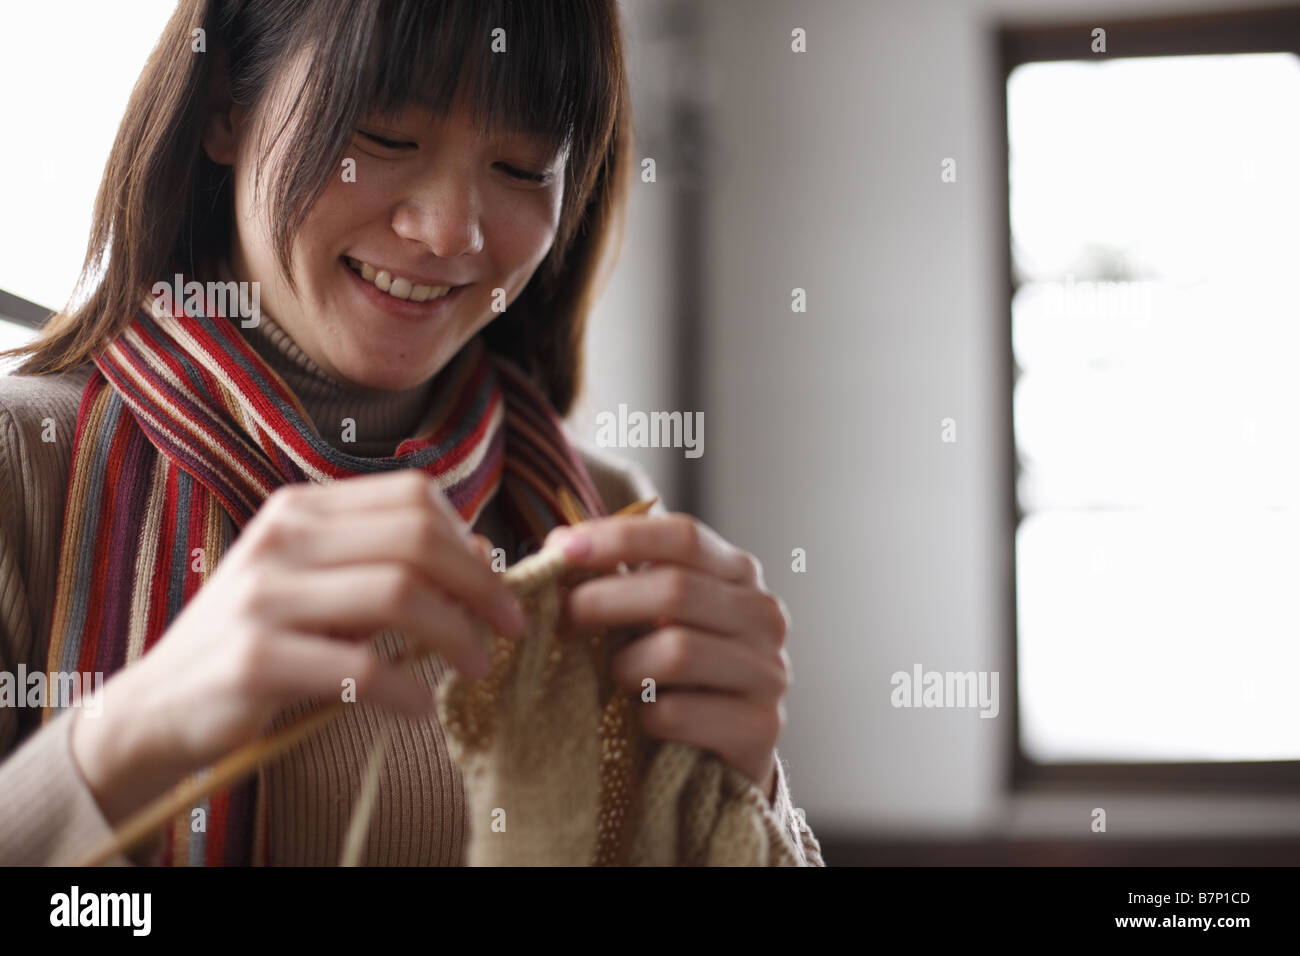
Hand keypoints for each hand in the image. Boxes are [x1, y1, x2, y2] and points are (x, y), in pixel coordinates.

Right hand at [71, 470, 525, 824]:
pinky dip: (407, 691)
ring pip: (398, 596)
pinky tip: (421, 708)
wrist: (160, 703)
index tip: (496, 582)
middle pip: (416, 540)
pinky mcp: (255, 659)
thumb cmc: (260, 640)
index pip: (412, 496)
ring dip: (456, 636)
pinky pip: (359, 667)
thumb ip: (387, 561)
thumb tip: (483, 552)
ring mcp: (263, 596)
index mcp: (301, 510)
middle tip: (511, 626)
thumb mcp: (318, 583)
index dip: (469, 537)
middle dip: (480, 585)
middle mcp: (281, 539)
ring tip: (478, 667)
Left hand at [544, 512, 790, 799]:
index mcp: (738, 573)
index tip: (562, 549)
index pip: (684, 537)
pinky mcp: (760, 727)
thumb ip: (619, 577)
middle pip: (676, 589)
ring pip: (678, 651)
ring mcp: (769, 671)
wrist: (725, 751)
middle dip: (603, 599)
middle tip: (560, 616)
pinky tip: (643, 719)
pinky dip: (646, 716)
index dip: (620, 538)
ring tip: (615, 677)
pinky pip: (680, 713)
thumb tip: (556, 549)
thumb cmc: (678, 670)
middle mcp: (763, 615)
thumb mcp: (655, 614)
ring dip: (626, 665)